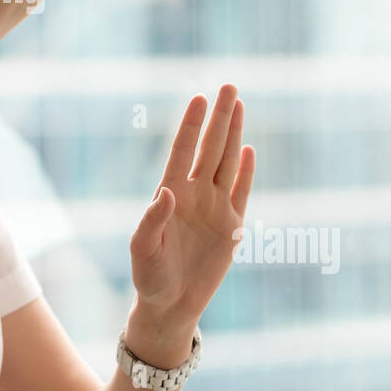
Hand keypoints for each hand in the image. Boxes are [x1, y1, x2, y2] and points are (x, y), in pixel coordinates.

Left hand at [128, 86, 255, 335]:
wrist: (171, 304)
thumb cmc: (149, 276)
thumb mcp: (143, 249)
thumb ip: (152, 220)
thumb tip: (166, 193)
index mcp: (169, 194)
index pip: (182, 151)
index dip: (191, 125)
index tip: (199, 98)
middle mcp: (193, 194)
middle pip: (209, 148)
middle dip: (219, 118)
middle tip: (229, 86)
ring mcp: (214, 207)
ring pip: (227, 163)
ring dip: (234, 134)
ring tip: (239, 105)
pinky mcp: (231, 226)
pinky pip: (241, 192)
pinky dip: (246, 171)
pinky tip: (248, 148)